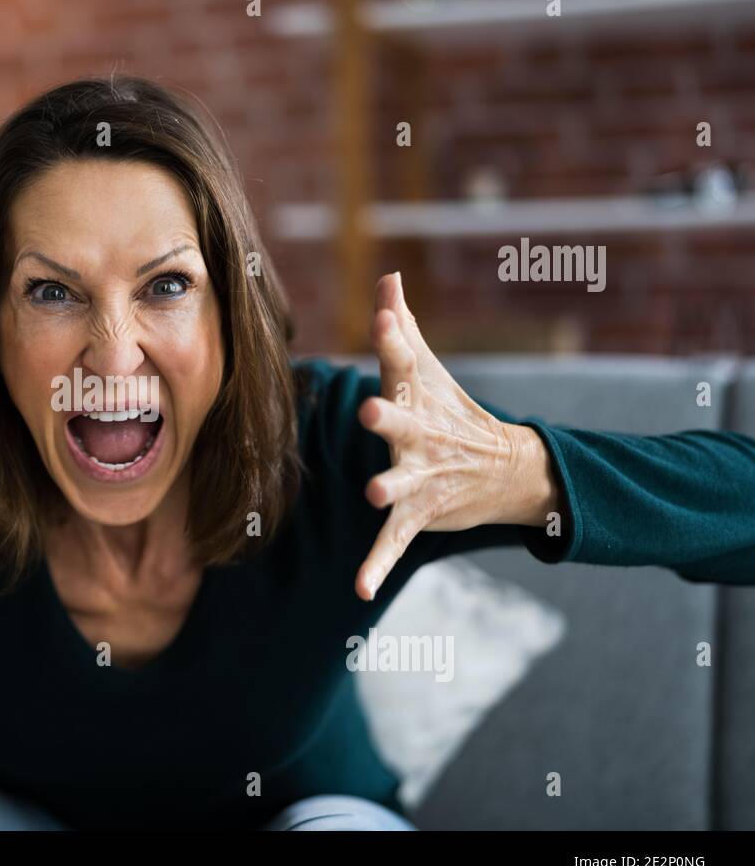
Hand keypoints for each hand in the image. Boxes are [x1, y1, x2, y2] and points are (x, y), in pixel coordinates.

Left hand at [353, 273, 555, 600]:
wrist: (506, 468)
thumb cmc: (449, 410)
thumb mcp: (424, 369)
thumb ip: (399, 325)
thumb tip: (387, 276)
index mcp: (416, 397)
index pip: (403, 361)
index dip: (391, 339)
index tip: (382, 317)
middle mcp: (420, 436)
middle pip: (401, 423)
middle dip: (387, 418)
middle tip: (370, 411)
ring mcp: (422, 477)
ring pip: (402, 484)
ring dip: (390, 490)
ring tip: (375, 495)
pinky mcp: (418, 514)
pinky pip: (394, 543)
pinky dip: (377, 566)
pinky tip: (359, 590)